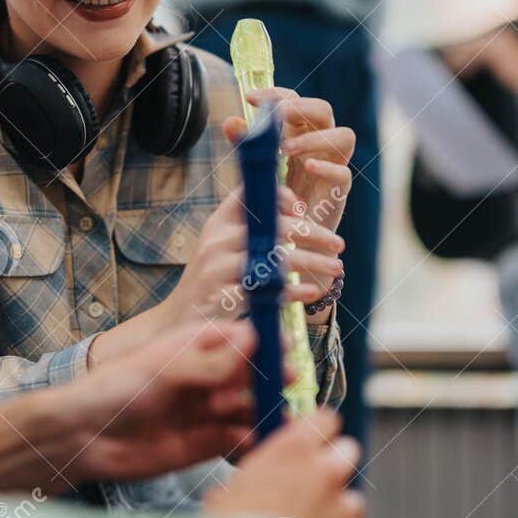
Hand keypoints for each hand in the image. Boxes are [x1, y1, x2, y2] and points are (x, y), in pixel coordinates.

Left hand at [66, 322, 278, 483]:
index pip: (239, 337)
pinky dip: (250, 439)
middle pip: (251, 373)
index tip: (286, 344)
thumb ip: (210, 362)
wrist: (84, 436)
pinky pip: (237, 439)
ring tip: (276, 413)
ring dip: (264, 409)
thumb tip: (252, 338)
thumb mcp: (164, 369)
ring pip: (249, 407)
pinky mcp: (205, 443)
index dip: (264, 339)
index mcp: (195, 346)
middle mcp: (206, 376)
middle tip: (287, 380)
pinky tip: (256, 438)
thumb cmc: (114, 389)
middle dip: (271, 376)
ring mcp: (207, 409)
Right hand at [88, 185, 342, 365]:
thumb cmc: (209, 284)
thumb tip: (296, 211)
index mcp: (217, 224)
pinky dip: (294, 291)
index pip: (249, 194)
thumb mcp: (220, 249)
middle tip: (339, 244)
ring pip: (278, 257)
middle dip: (314, 233)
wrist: (178, 323)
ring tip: (337, 268)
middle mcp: (216, 241)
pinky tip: (311, 292)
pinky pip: (269, 291)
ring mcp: (219, 270)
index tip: (304, 210)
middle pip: (275, 226)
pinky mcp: (224, 299)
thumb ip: (249, 230)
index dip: (281, 196)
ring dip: (313, 261)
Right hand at [202, 409, 365, 517]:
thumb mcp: (226, 494)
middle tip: (311, 484)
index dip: (319, 428)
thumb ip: (252, 481)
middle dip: (334, 465)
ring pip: (353, 501)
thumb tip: (248, 488)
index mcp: (294, 450)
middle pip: (348, 451)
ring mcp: (343, 510)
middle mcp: (326, 473)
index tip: (312, 438)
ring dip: (337, 512)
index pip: (325, 419)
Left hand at [224, 89, 351, 304]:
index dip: (275, 94)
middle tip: (276, 118)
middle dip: (300, 108)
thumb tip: (229, 122)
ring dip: (315, 138)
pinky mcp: (338, 192)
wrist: (285, 241)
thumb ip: (244, 147)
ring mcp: (332, 166)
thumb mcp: (254, 171)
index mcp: (297, 133)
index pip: (294, 100)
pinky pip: (343, 173)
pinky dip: (327, 168)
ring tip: (287, 150)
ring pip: (343, 136)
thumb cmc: (272, 200)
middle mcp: (318, 145)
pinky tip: (308, 168)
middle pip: (323, 110)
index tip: (250, 99)